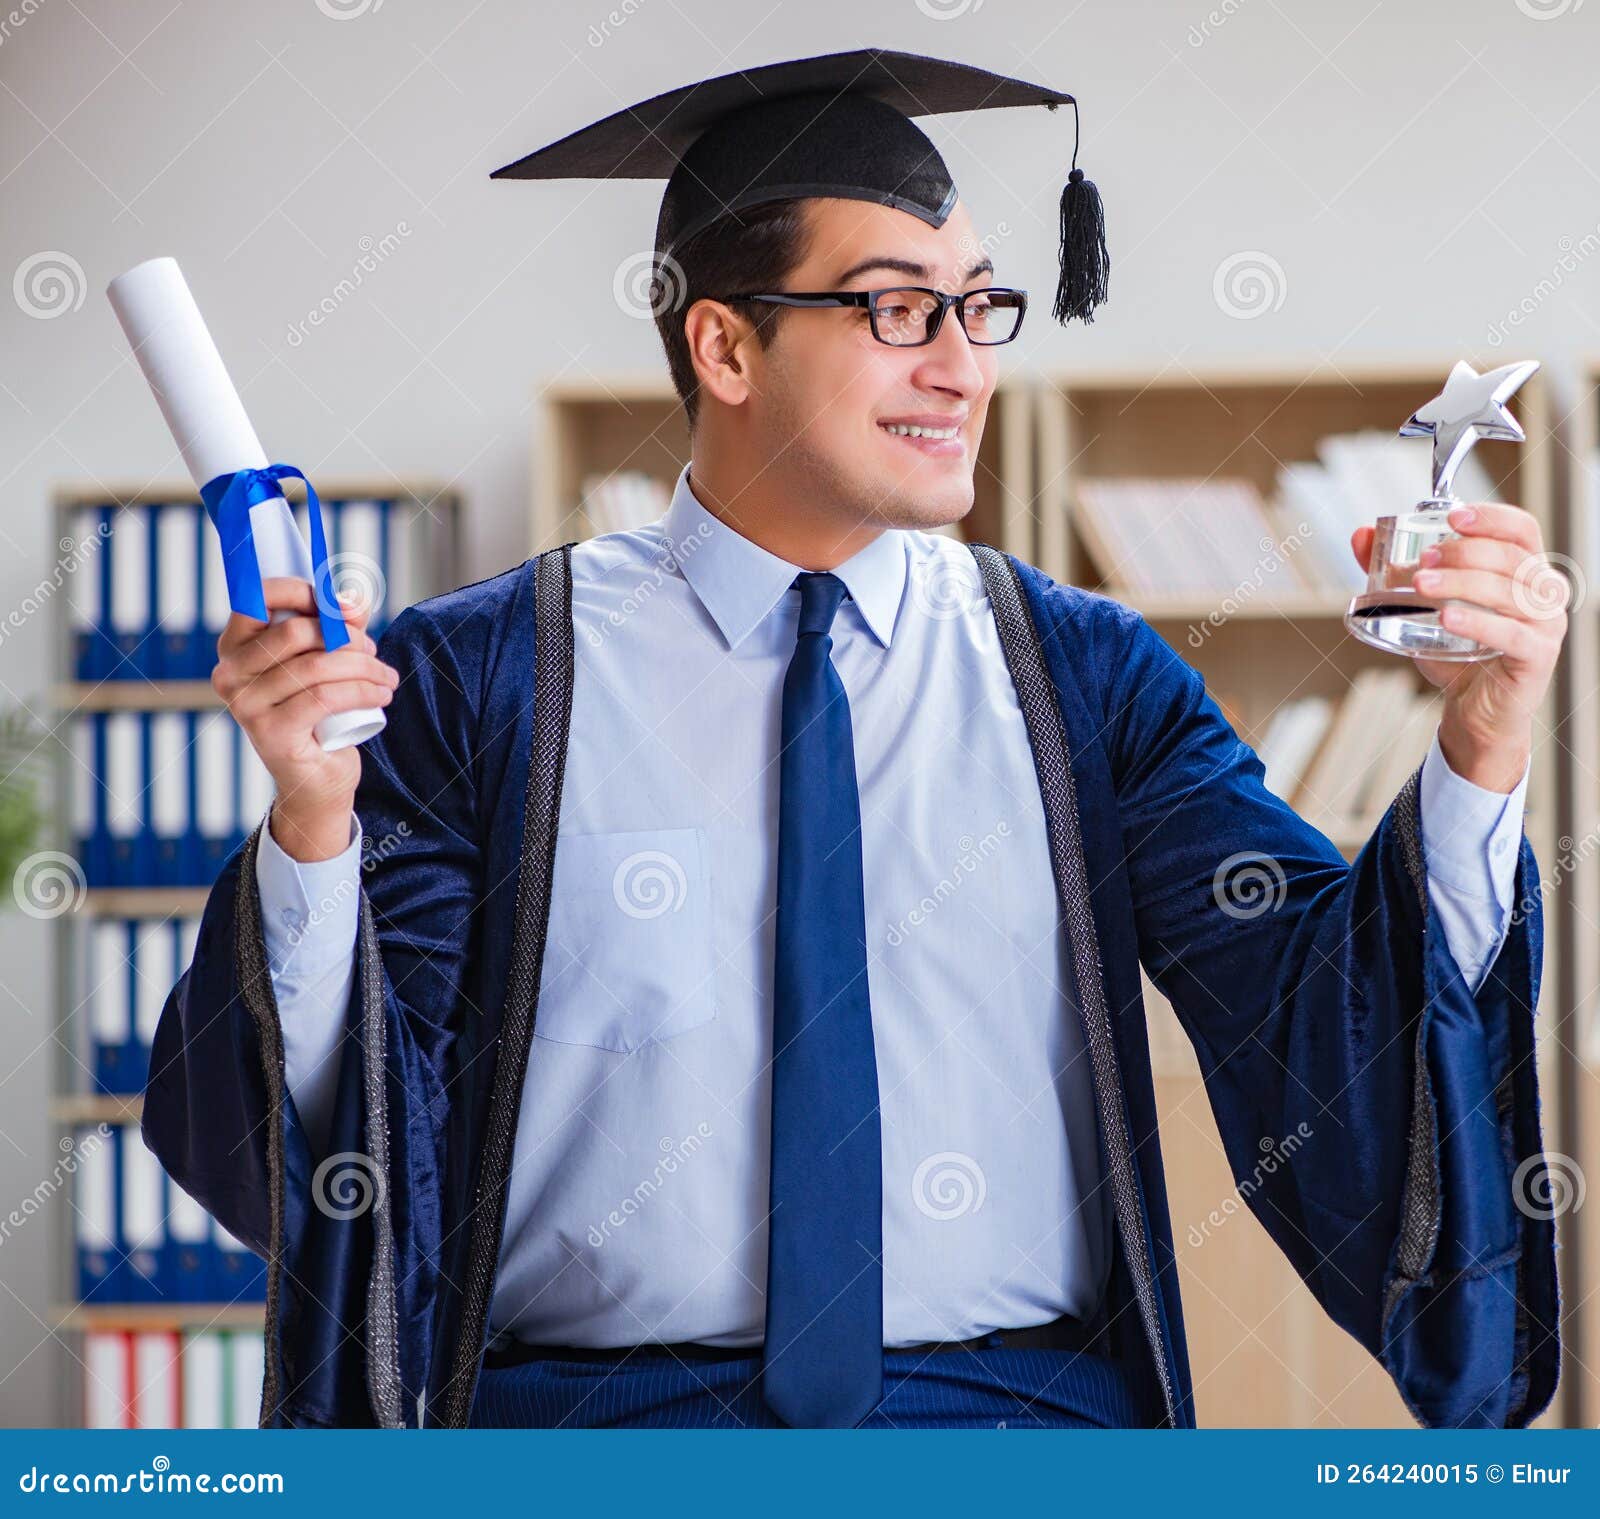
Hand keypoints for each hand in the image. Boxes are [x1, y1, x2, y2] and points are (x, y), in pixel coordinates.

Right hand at [211, 577, 398, 860]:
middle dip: (346, 636)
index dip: (302, 593)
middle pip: (294, 633)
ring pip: (316, 667)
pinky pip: (325, 698)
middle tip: (373, 650)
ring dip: (364, 666)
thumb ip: (338, 624)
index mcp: (234, 647)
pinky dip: (362, 691)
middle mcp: (229, 674)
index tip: (343, 608)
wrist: (316, 777)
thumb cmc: (320, 711)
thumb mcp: (328, 660)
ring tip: (386, 677)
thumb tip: (352, 601)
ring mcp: (245, 706)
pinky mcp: (270, 733)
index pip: (255, 600)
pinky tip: (382, 695)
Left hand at [1350, 502, 1567, 792]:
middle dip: (1465, 553)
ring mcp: (1545, 624)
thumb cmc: (1459, 651)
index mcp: (1524, 570)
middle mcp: (1543, 592)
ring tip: (1422, 585)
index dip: (1492, 517)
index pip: (1521, 529)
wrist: (1473, 709)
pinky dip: (1478, 622)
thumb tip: (1360, 535)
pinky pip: (1510, 634)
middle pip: (1512, 558)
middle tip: (1424, 561)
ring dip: (1464, 583)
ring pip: (1509, 592)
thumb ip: (1394, 571)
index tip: (1452, 516)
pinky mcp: (1537, 656)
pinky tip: (1447, 617)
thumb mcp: (1423, 606)